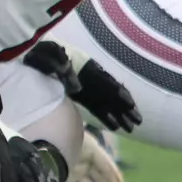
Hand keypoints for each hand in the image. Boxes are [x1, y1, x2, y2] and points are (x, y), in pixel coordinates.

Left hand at [24, 41, 141, 131]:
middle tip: (138, 121)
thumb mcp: (50, 52)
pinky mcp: (85, 98)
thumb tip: (63, 66)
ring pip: (109, 105)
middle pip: (114, 96)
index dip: (119, 93)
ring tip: (132, 129)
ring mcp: (91, 90)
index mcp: (89, 69)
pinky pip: (99, 109)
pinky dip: (107, 118)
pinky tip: (115, 128)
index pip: (107, 82)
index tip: (129, 103)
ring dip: (121, 116)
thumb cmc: (47, 54)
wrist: (42, 58)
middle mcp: (95, 81)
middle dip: (126, 108)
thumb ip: (57, 58)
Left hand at [65, 125, 124, 181]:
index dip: (114, 175)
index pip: (106, 164)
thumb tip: (113, 177)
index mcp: (90, 149)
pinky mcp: (61, 177)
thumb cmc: (63, 140)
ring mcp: (72, 169)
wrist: (40, 144)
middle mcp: (83, 159)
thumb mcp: (86, 147)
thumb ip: (101, 161)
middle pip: (100, 177)